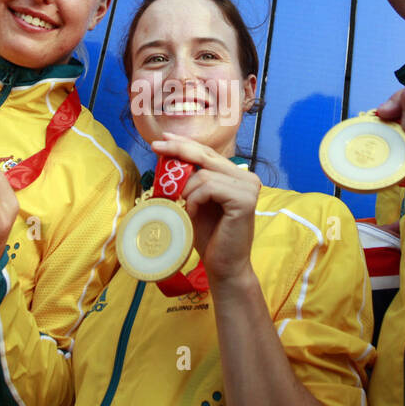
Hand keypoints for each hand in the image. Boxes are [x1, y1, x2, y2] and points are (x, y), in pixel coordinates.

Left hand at [150, 133, 260, 282]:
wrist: (224, 266)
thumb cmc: (209, 237)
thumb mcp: (196, 202)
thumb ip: (191, 180)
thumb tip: (169, 155)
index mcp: (237, 176)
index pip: (208, 152)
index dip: (185, 143)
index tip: (163, 139)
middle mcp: (247, 177)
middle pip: (206, 155)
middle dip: (178, 150)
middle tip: (156, 147)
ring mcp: (248, 187)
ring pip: (204, 173)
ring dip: (186, 190)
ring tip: (185, 208)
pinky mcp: (245, 200)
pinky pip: (208, 187)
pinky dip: (194, 199)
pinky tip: (192, 213)